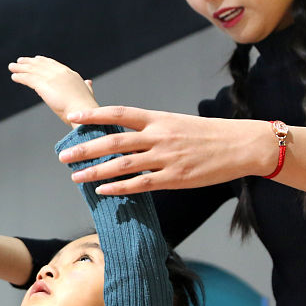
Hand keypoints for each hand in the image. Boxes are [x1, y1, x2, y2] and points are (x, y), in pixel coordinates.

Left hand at [8, 56, 97, 122]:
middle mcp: (61, 73)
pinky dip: (20, 77)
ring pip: (33, 71)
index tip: (36, 58)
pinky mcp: (44, 85)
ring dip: (21, 68)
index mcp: (71, 75)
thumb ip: (86, 87)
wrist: (83, 112)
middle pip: (41, 65)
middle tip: (20, 61)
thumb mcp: (87, 94)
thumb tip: (88, 82)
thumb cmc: (86, 109)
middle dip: (29, 62)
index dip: (44, 61)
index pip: (54, 65)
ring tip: (12, 67)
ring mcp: (52, 78)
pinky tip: (14, 77)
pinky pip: (29, 79)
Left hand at [61, 106, 272, 194]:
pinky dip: (119, 188)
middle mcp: (159, 136)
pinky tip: (102, 191)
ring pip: (122, 165)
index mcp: (159, 118)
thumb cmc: (209, 135)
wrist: (241, 145)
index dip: (94, 116)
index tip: (73, 118)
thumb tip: (126, 135)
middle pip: (114, 141)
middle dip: (86, 149)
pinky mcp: (175, 178)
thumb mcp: (178, 123)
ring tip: (75, 176)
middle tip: (64, 156)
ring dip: (95, 171)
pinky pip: (140, 185)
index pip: (119, 114)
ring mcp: (166, 158)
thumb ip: (152, 128)